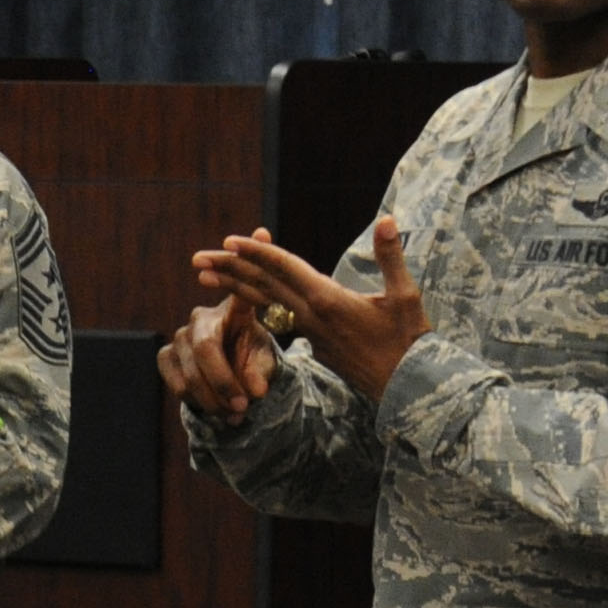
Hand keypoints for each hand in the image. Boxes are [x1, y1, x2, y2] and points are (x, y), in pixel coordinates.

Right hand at [156, 284, 274, 423]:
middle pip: (205, 348)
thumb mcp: (265, 364)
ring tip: (233, 414)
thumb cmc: (251, 360)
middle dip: (223, 383)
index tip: (242, 257)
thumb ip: (260, 373)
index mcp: (234, 309)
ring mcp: (180, 335)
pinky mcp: (165, 355)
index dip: (235, 277)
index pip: (238, 294)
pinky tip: (214, 407)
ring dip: (213, 401)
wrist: (229, 374)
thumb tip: (255, 390)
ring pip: (190, 374)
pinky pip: (177, 385)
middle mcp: (201, 317)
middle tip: (242, 408)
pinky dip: (197, 402)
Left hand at [199, 217, 427, 401]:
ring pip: (266, 305)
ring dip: (234, 288)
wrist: (407, 389)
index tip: (228, 242)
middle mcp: (312, 318)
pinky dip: (258, 306)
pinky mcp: (314, 346)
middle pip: (263, 287)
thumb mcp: (405, 297)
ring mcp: (310, 334)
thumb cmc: (410, 342)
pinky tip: (244, 297)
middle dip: (229, 270)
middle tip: (197, 258)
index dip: (256, 254)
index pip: (284, 270)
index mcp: (328, 302)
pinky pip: (279, 321)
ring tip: (205, 277)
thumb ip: (391, 257)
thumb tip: (388, 219)